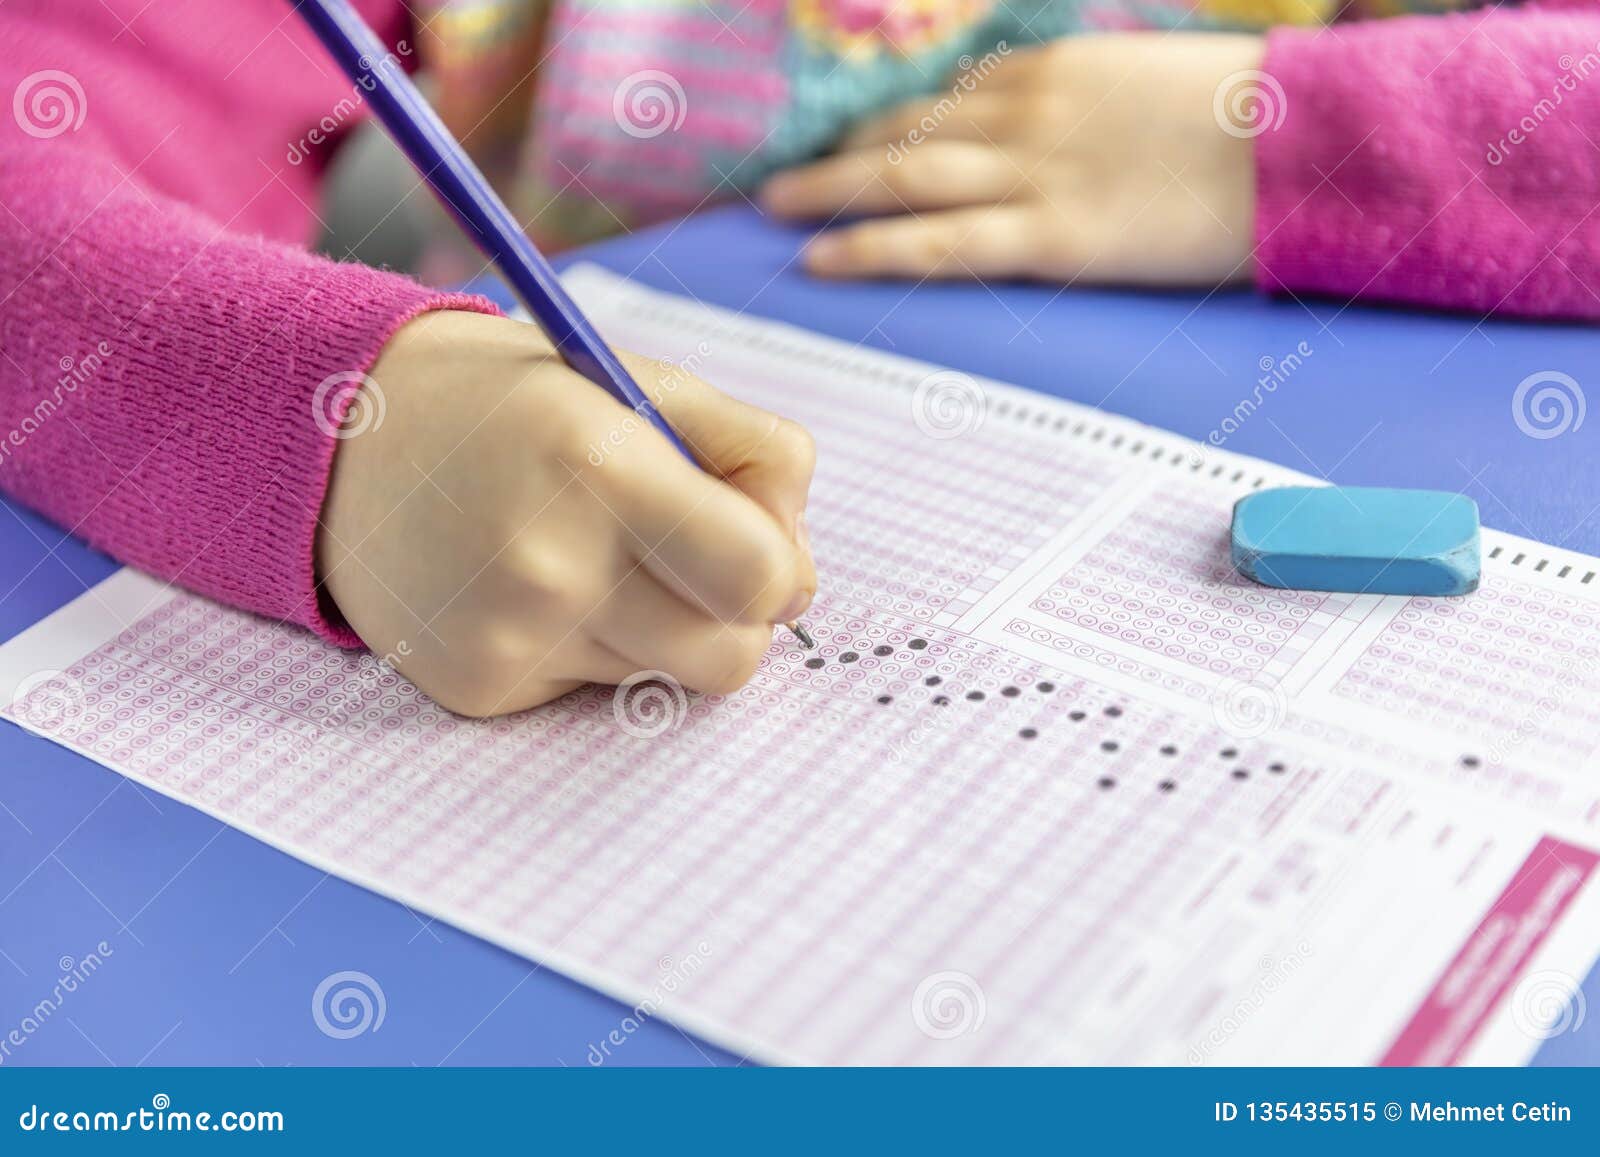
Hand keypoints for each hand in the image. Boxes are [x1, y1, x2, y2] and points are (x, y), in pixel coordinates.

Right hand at [316, 310, 816, 716]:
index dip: (783, 569)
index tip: (759, 546)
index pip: (762, 579)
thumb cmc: (514, 405)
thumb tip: (798, 567)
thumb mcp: (638, 381)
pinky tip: (536, 591)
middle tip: (693, 561)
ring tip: (594, 558)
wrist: (338, 444)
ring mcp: (511, 638)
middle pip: (732, 658)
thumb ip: (752, 453)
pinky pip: (594, 693)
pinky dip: (592, 648)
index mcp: (602, 466)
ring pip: (666, 677)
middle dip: (735, 616)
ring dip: (661, 627)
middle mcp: (552, 565)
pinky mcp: (480, 688)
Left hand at [761, 33, 1264, 286]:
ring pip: (903, 183)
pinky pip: (940, 245)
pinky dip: (873, 250)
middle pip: (904, 133)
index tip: (843, 145)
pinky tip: (823, 258)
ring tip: (774, 213)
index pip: (940, 100)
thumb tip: (1045, 132)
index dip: (880, 125)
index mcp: (1049, 69)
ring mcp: (1032, 174)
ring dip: (828, 195)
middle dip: (836, 156)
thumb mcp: (1143, 86)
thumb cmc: (1238, 120)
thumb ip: (1080, 107)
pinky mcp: (1051, 237)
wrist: (1300, 145)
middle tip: (780, 179)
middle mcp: (1023, 113)